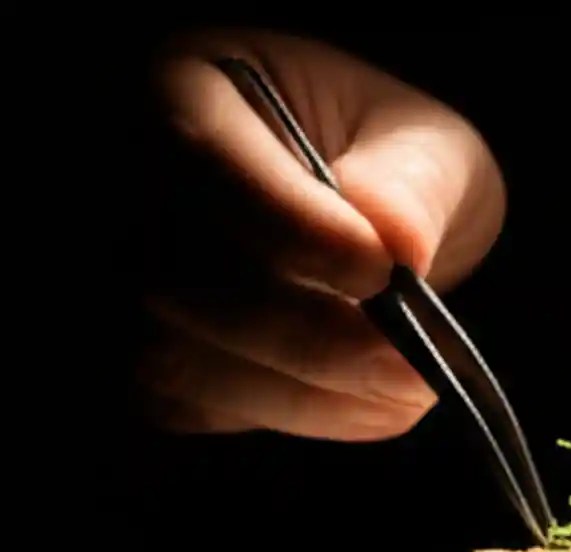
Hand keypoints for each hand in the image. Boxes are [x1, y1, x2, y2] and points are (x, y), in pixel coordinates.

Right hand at [134, 28, 505, 440]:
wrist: (364, 223)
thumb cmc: (388, 163)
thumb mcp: (425, 144)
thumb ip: (415, 183)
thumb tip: (394, 243)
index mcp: (183, 88)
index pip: (202, 158)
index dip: (293, 228)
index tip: (385, 271)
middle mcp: (121, 183)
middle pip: (177, 278)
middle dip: (314, 339)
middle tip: (415, 367)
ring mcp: (115, 275)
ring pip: (177, 358)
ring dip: (309, 392)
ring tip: (407, 388)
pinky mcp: (138, 355)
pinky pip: (189, 407)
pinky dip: (288, 413)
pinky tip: (362, 398)